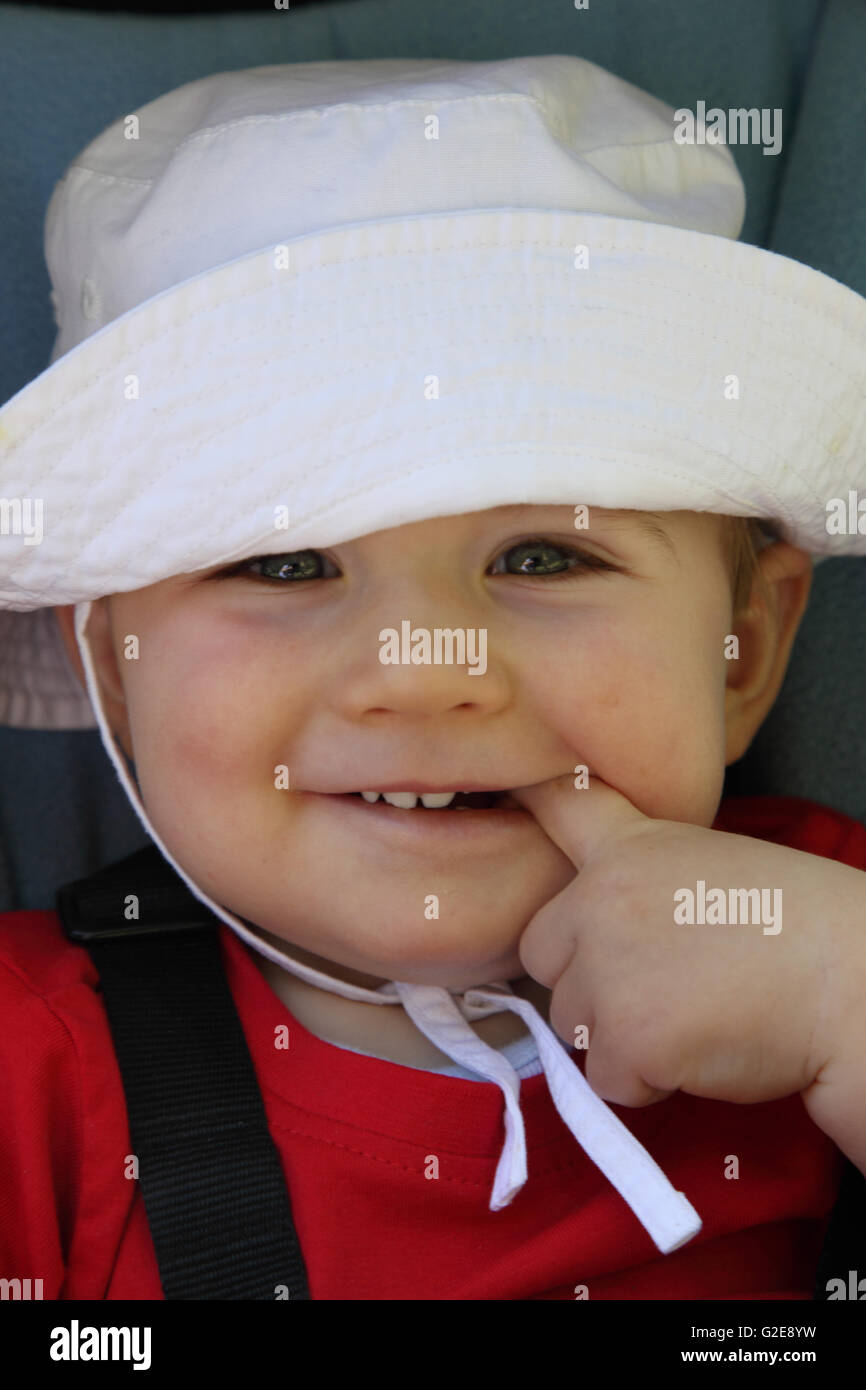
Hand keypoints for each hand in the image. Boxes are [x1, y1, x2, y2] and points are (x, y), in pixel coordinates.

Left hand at [508, 774, 865, 1171]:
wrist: (851, 982)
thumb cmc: (796, 929)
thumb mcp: (708, 867)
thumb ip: (641, 883)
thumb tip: (598, 930)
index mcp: (630, 848)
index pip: (560, 804)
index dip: (529, 798)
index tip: (509, 785)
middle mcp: (603, 899)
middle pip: (542, 953)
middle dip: (583, 979)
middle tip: (658, 985)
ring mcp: (609, 967)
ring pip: (572, 1023)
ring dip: (619, 1035)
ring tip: (692, 1014)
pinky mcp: (628, 1036)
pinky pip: (607, 1079)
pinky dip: (647, 1081)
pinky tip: (700, 1049)